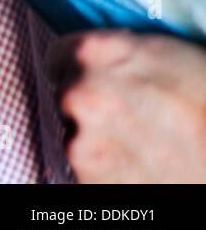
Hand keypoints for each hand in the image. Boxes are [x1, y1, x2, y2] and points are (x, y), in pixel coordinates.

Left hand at [49, 30, 205, 182]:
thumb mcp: (166, 55)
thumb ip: (120, 53)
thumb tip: (104, 59)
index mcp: (97, 52)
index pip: (61, 55)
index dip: (84, 69)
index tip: (99, 79)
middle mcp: (80, 92)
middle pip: (68, 95)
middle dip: (94, 103)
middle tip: (134, 115)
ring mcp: (81, 138)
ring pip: (76, 133)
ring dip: (100, 136)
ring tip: (145, 142)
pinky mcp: (88, 177)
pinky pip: (88, 166)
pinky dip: (109, 166)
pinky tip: (142, 164)